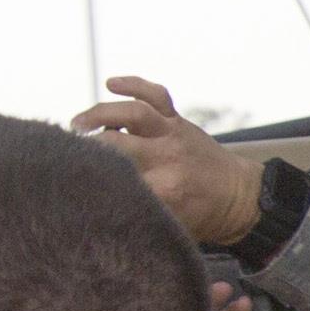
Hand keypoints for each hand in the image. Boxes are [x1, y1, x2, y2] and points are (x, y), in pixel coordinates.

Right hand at [71, 74, 264, 243]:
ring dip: (100, 114)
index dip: (90, 183)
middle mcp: (168, 158)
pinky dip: (133, 84)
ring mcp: (173, 134)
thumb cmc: (201, 218)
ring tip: (76, 124)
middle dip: (88, 150)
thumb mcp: (170, 227)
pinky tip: (111, 83)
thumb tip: (97, 212)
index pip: (118, 182)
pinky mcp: (178, 120)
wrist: (241, 198)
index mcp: (166, 190)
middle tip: (67, 156)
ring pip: (133, 113)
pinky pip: (155, 94)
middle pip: (117, 146)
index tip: (69, 186)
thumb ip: (139, 218)